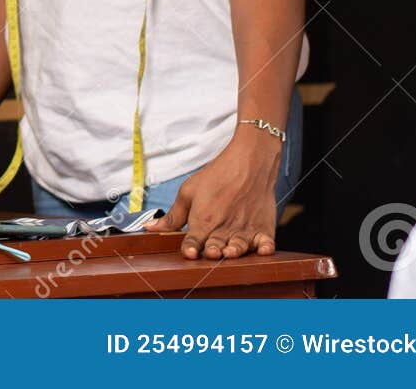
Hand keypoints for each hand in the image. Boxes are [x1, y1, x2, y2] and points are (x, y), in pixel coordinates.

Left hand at [144, 132, 281, 259]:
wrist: (248, 162)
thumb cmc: (216, 176)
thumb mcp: (188, 192)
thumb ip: (172, 216)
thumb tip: (149, 228)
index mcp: (203, 219)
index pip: (194, 241)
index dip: (190, 249)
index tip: (188, 254)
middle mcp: (224, 227)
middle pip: (217, 247)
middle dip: (211, 252)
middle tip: (209, 253)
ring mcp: (245, 229)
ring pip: (240, 247)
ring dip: (234, 252)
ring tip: (229, 252)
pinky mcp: (264, 228)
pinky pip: (266, 242)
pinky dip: (265, 248)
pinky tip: (262, 250)